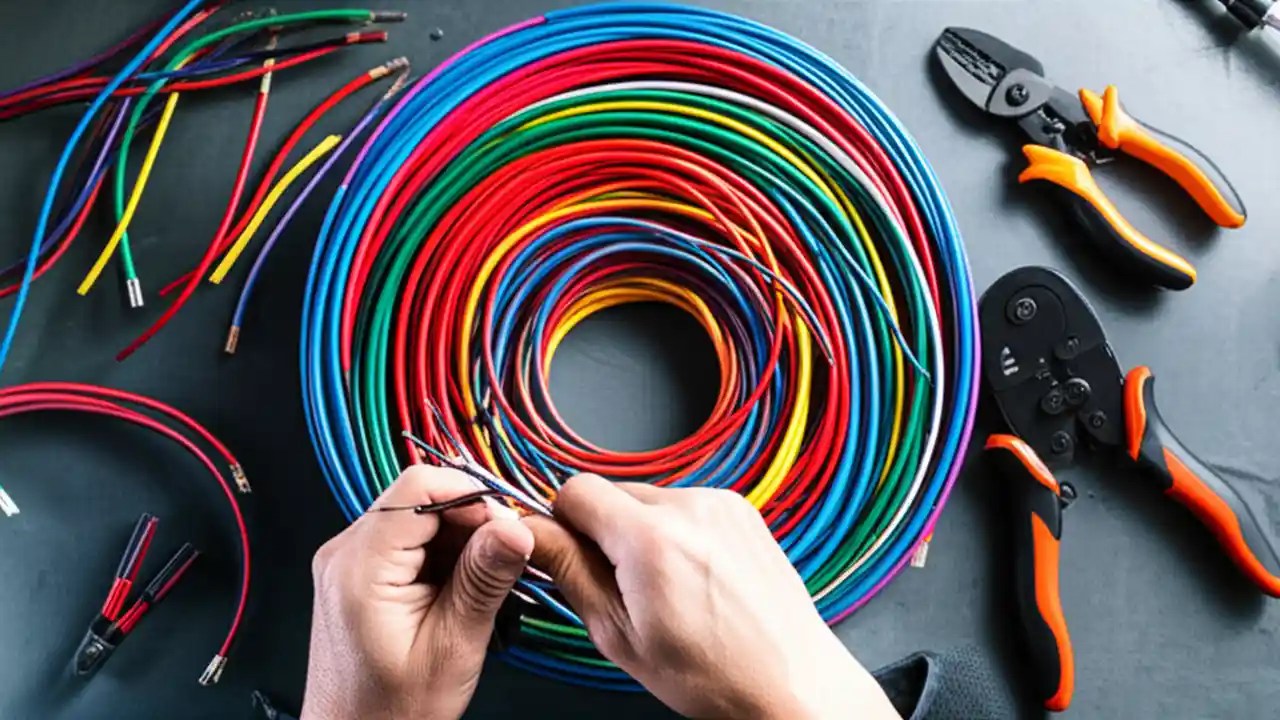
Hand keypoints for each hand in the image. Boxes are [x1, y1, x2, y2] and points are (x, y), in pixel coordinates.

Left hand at [302, 467, 532, 719]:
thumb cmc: (394, 710)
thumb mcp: (452, 647)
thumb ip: (483, 581)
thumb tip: (517, 528)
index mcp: (360, 566)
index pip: (419, 486)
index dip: (472, 496)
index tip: (507, 527)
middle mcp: (345, 551)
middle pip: (419, 497)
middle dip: (470, 520)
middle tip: (506, 558)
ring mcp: (348, 560)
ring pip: (418, 516)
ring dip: (459, 539)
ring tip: (484, 582)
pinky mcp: (358, 572)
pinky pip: (407, 540)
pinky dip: (442, 554)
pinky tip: (460, 589)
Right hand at [526, 475, 898, 719]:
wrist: (792, 681)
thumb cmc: (713, 674)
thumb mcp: (619, 634)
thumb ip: (569, 572)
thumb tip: (529, 533)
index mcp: (650, 538)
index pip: (575, 490)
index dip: (563, 524)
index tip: (569, 556)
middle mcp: (689, 506)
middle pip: (612, 492)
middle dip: (604, 532)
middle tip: (621, 588)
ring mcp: (721, 503)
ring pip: (649, 499)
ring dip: (641, 532)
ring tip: (665, 589)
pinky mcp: (741, 509)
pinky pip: (686, 506)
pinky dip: (677, 533)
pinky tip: (693, 578)